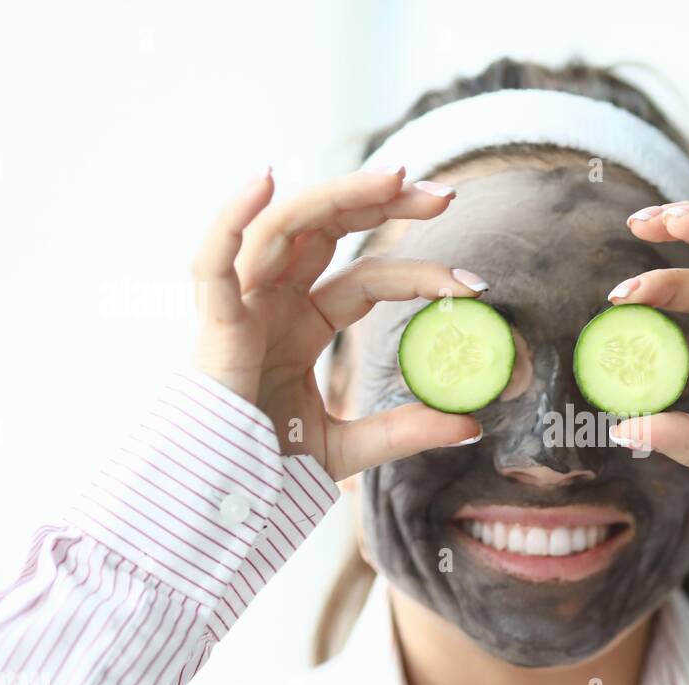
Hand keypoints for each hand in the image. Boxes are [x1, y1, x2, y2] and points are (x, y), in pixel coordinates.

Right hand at [190, 167, 483, 480]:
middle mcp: (273, 304)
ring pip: (286, 229)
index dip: (420, 274)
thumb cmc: (267, 470)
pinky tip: (264, 179)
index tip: (476, 285)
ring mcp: (242, 308)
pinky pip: (212, 263)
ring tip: (397, 177)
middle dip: (384, 204)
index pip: (368, 281)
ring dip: (338, 196)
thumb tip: (471, 425)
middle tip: (445, 195)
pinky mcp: (214, 325)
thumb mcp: (348, 447)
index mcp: (303, 326)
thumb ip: (404, 431)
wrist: (218, 503)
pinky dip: (230, 218)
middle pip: (329, 232)